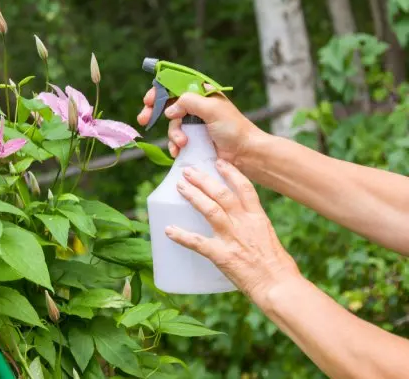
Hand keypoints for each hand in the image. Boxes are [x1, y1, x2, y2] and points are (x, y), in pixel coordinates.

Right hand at [137, 85, 266, 166]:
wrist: (245, 154)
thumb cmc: (234, 129)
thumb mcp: (212, 109)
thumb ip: (188, 102)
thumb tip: (169, 110)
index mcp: (202, 94)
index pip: (175, 85)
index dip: (159, 91)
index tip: (148, 100)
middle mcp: (197, 107)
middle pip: (168, 104)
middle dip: (154, 111)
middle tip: (143, 119)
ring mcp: (194, 124)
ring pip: (172, 125)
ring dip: (173, 134)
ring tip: (182, 143)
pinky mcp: (194, 140)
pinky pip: (176, 140)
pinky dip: (174, 146)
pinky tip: (178, 151)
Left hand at [164, 160, 300, 304]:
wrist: (279, 287)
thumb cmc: (278, 268)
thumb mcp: (268, 239)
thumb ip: (254, 229)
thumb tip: (242, 228)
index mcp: (258, 218)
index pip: (245, 188)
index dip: (231, 172)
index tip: (219, 162)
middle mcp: (245, 223)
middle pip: (222, 194)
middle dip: (203, 180)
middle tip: (188, 171)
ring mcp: (233, 238)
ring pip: (210, 210)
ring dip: (193, 196)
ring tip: (180, 187)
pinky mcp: (222, 255)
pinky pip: (197, 242)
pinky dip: (182, 236)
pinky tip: (169, 230)